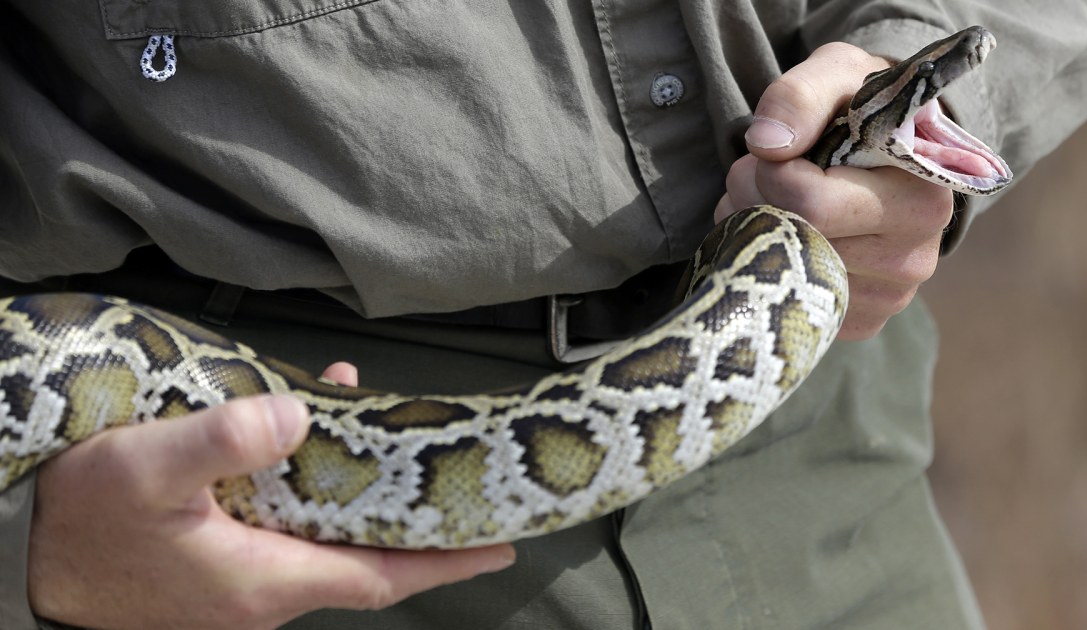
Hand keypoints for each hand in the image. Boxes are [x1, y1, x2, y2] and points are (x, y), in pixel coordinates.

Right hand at [28, 362, 514, 629]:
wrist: (16, 556)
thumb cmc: (76, 521)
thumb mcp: (143, 469)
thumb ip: (221, 441)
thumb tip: (300, 414)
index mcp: (265, 578)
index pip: (381, 574)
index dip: (445, 561)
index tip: (501, 545)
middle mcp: (264, 589)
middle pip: (366, 557)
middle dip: (420, 528)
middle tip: (468, 496)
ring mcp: (241, 580)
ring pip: (327, 534)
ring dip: (362, 492)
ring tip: (385, 432)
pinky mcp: (218, 562)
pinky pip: (288, 523)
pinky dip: (312, 482)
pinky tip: (303, 424)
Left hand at [714, 42, 953, 339]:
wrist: (890, 151)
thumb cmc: (861, 111)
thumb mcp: (838, 77)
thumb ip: (801, 97)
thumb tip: (766, 145)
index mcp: (923, 193)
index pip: (810, 202)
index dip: (770, 172)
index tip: (776, 151)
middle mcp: (916, 255)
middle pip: (793, 241)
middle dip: (755, 200)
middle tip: (757, 174)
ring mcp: (891, 296)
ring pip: (786, 273)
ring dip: (756, 231)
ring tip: (772, 201)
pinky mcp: (863, 321)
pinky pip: (792, 302)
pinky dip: (772, 267)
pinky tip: (785, 238)